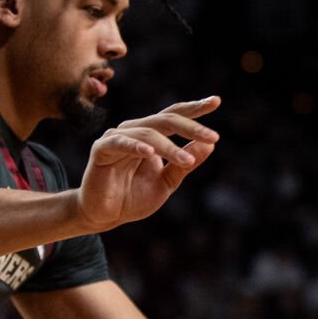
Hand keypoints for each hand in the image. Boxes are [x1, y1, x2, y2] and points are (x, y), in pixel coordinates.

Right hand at [77, 97, 219, 230]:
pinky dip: (135, 146)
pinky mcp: (101, 149)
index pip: (174, 116)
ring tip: (188, 162)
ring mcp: (117, 138)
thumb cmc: (133, 197)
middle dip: (190, 127)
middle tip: (212, 137)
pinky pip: (120, 143)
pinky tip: (150, 153)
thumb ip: (184, 164)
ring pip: (148, 133)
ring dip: (170, 147)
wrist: (105, 216)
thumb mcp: (167, 182)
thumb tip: (210, 145)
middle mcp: (134, 131)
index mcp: (151, 135)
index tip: (216, 101)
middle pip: (165, 120)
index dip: (194, 109)